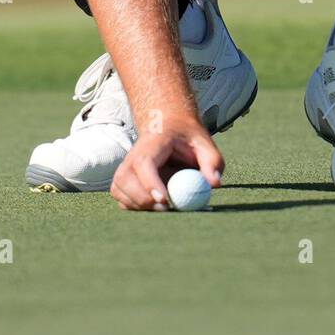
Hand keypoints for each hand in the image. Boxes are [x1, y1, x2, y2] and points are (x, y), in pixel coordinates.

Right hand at [110, 114, 224, 211]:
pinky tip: (153, 203)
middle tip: (167, 208)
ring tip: (163, 204)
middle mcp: (133, 154)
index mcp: (153, 142)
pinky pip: (121, 197)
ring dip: (139, 204)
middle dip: (143, 200)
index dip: (150, 182)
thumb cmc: (186, 137)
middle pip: (125, 179)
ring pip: (119, 189)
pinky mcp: (123, 179)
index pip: (144, 163)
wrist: (167, 126)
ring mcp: (125, 167)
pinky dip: (134, 206)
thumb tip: (214, 183)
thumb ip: (212, 161)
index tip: (164, 200)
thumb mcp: (204, 142)